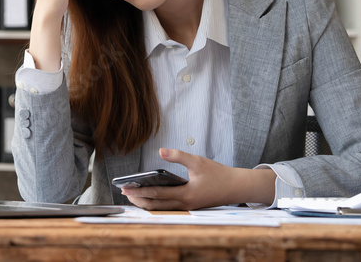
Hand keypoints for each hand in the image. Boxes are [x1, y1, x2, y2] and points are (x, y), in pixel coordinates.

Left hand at [118, 148, 275, 210]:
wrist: (235, 187)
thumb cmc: (218, 174)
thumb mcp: (197, 161)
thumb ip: (178, 156)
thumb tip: (160, 151)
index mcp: (186, 194)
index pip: (157, 194)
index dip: (140, 191)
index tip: (126, 188)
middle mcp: (185, 204)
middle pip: (156, 206)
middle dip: (139, 200)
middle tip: (124, 193)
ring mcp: (187, 208)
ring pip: (162, 209)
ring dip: (146, 203)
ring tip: (133, 196)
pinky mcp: (190, 207)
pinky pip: (169, 207)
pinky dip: (156, 204)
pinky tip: (150, 197)